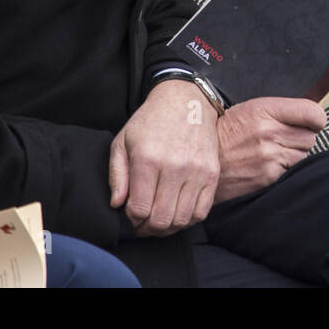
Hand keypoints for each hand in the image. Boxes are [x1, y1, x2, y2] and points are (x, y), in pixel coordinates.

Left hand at [110, 79, 219, 235]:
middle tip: (143, 223)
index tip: (131, 214)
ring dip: (168, 227)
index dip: (132, 219)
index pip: (140, 209)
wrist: (186, 100)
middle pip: (161, 219)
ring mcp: (197, 171)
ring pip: (182, 219)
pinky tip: (178, 213)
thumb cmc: (150, 121)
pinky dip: (188, 220)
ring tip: (160, 220)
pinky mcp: (212, 173)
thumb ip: (116, 175)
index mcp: (148, 160)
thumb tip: (117, 203)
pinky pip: (202, 211)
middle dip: (148, 228)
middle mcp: (175, 167)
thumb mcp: (122, 141)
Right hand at [214, 97, 325, 202]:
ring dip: (293, 156)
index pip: (311, 112)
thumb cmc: (226, 135)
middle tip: (283, 141)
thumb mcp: (249, 110)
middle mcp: (268, 131)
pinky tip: (267, 167)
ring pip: (303, 156)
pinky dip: (284, 171)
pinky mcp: (268, 176)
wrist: (201, 163)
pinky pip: (291, 172)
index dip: (316, 119)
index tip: (313, 123)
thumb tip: (311, 116)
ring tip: (272, 154)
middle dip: (300, 139)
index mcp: (264, 109)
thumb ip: (279, 111)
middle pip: (310, 137)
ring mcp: (269, 155)